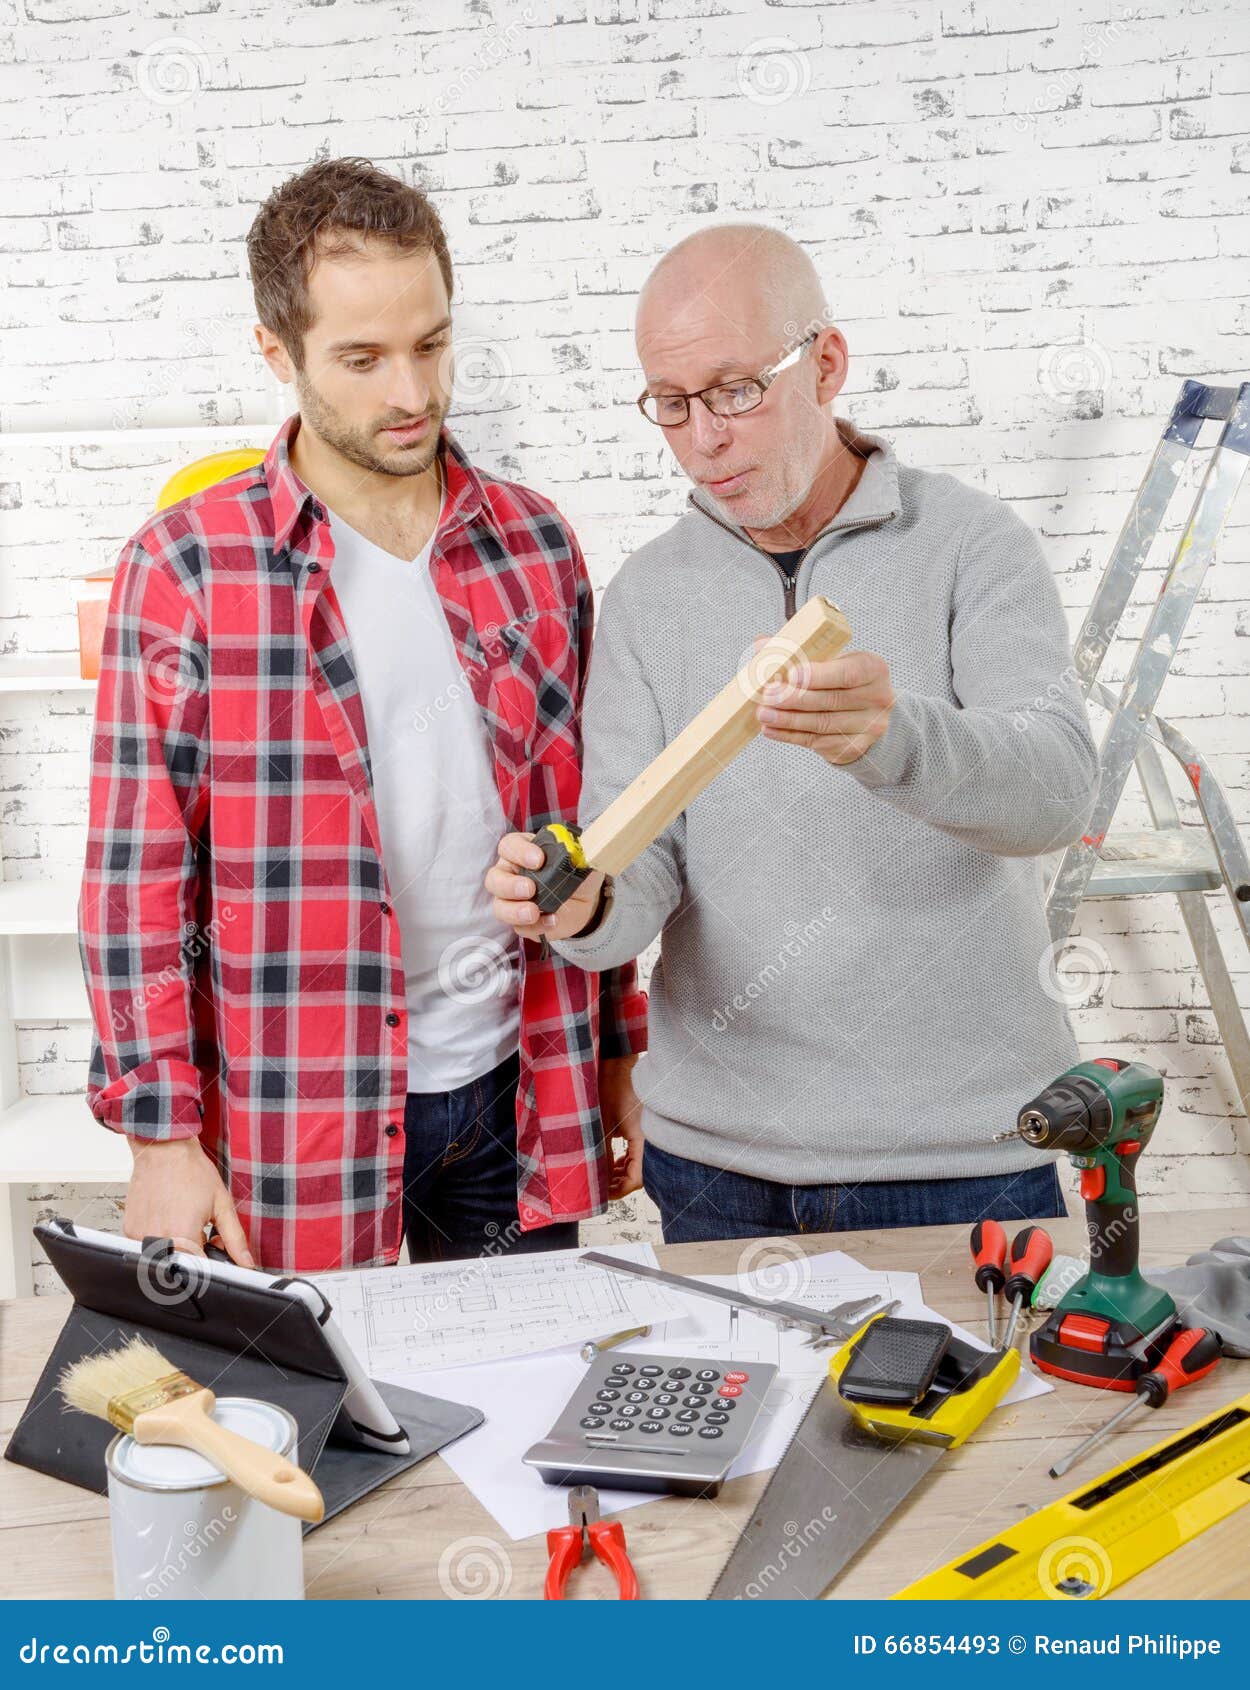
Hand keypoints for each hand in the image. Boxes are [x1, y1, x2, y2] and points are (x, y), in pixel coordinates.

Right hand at [123, 1137, 255, 1266]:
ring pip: (164, 1255)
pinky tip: (167, 1215)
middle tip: (200, 1227)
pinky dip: (161, 1235)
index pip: (200, 1269)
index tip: (213, 1244)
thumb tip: (245, 1262)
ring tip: (181, 1217)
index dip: (211, 1259)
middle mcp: (158, 1239)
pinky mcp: (129, 1230)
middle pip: (181, 1263)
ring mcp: (139, 1236)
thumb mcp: (221, 1203)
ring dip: (177, 1243)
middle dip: (195, 1251)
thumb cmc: (191, 1171)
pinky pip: (147, 1244)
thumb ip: (235, 1238)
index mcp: (182, 1236)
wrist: (164, 1149)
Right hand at [486, 831, 605, 941]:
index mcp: (522, 851)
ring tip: (534, 912)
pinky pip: (519, 927)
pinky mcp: (520, 923)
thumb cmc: (576, 872)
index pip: (509, 846)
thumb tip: (583, 848)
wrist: (585, 900)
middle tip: (530, 888)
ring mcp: (512, 901)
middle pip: (494, 879)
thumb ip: (577, 850)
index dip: (520, 852)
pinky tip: (551, 921)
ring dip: (514, 911)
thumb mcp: (580, 857)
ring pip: (499, 906)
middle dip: (510, 885)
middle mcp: (510, 874)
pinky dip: (534, 927)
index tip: (538, 859)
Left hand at [599, 1055, 642, 1198]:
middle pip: (640, 1174)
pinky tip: (615, 1161)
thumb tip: (598, 1179)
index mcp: (644, 1140)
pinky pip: (639, 1152)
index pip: (636, 1178)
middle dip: (620, 1184)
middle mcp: (651, 1139)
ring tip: (604, 1176)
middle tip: (601, 1189)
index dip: (619, 1190)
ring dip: (623, 1172)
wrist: (619, 1064)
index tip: (602, 1195)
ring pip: (640, 1164)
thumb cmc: (611, 1089)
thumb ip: (602, 1155)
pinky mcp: (645, 1127)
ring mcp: (649, 1133)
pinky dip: (627, 1160)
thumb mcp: (602, 1126)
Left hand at [756, 648, 894, 765]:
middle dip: (795, 699)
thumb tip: (762, 644)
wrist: (868, 715)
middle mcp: (877, 699)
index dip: (819, 675)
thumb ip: (798, 651)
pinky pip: (817, 742)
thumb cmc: (842, 681)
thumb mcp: (832, 660)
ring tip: (764, 714)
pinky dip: (790, 736)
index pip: (847, 673)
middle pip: (831, 700)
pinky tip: (771, 730)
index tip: (791, 675)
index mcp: (873, 670)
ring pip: (822, 724)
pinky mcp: (853, 747)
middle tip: (768, 696)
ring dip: (788, 720)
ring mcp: (868, 727)